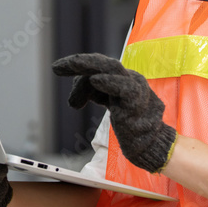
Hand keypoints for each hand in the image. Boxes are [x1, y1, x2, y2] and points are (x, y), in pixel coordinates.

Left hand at [52, 53, 175, 173]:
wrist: (150, 144)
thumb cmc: (131, 125)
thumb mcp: (109, 103)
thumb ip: (95, 93)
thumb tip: (75, 93)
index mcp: (123, 78)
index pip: (98, 66)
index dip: (78, 65)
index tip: (57, 67)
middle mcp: (130, 78)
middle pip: (103, 63)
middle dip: (79, 62)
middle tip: (57, 66)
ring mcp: (135, 88)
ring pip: (112, 69)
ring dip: (89, 66)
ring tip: (71, 65)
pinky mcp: (137, 102)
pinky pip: (124, 88)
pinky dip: (109, 82)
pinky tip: (95, 80)